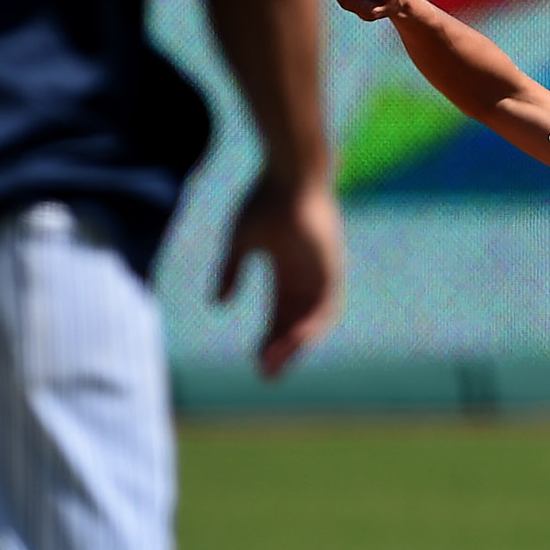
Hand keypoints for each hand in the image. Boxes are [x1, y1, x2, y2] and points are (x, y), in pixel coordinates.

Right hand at [213, 173, 343, 376]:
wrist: (289, 175)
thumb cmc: (264, 200)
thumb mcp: (239, 242)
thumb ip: (229, 272)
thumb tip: (217, 304)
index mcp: (287, 269)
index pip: (281, 312)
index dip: (269, 336)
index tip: (255, 359)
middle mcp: (307, 275)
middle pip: (297, 321)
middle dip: (282, 349)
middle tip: (266, 374)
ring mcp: (322, 272)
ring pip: (313, 318)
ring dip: (296, 342)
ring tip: (276, 364)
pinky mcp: (331, 267)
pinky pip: (327, 304)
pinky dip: (313, 324)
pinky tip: (297, 341)